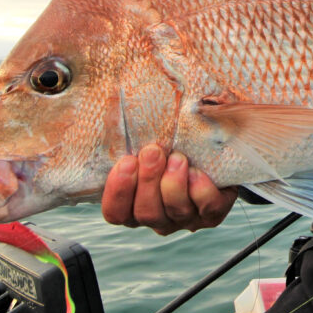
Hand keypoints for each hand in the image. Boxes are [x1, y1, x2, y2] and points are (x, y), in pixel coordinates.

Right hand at [101, 144, 237, 234]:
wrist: (215, 147)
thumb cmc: (171, 140)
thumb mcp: (149, 137)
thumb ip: (130, 131)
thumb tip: (97, 95)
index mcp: (133, 203)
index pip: (115, 212)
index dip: (118, 191)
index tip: (126, 161)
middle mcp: (158, 216)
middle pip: (145, 213)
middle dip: (148, 181)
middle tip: (153, 152)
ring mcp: (186, 217)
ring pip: (175, 211)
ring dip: (174, 183)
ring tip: (177, 157)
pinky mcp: (212, 212)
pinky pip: (207, 209)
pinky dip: (201, 190)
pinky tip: (196, 172)